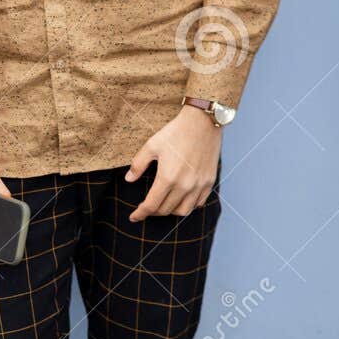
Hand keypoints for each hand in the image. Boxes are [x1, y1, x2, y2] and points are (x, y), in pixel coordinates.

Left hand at [125, 106, 221, 220]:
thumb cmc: (175, 132)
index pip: (151, 206)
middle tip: (146, 208)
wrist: (203, 122)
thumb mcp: (152, 145)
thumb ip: (138, 164)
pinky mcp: (209, 181)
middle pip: (165, 210)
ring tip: (163, 205)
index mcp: (167, 178)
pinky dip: (188, 205)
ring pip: (183, 211)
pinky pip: (198, 203)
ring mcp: (199, 185)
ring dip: (170, 211)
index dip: (140, 214)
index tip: (134, 217)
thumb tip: (129, 179)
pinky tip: (181, 199)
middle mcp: (184, 185)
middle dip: (153, 212)